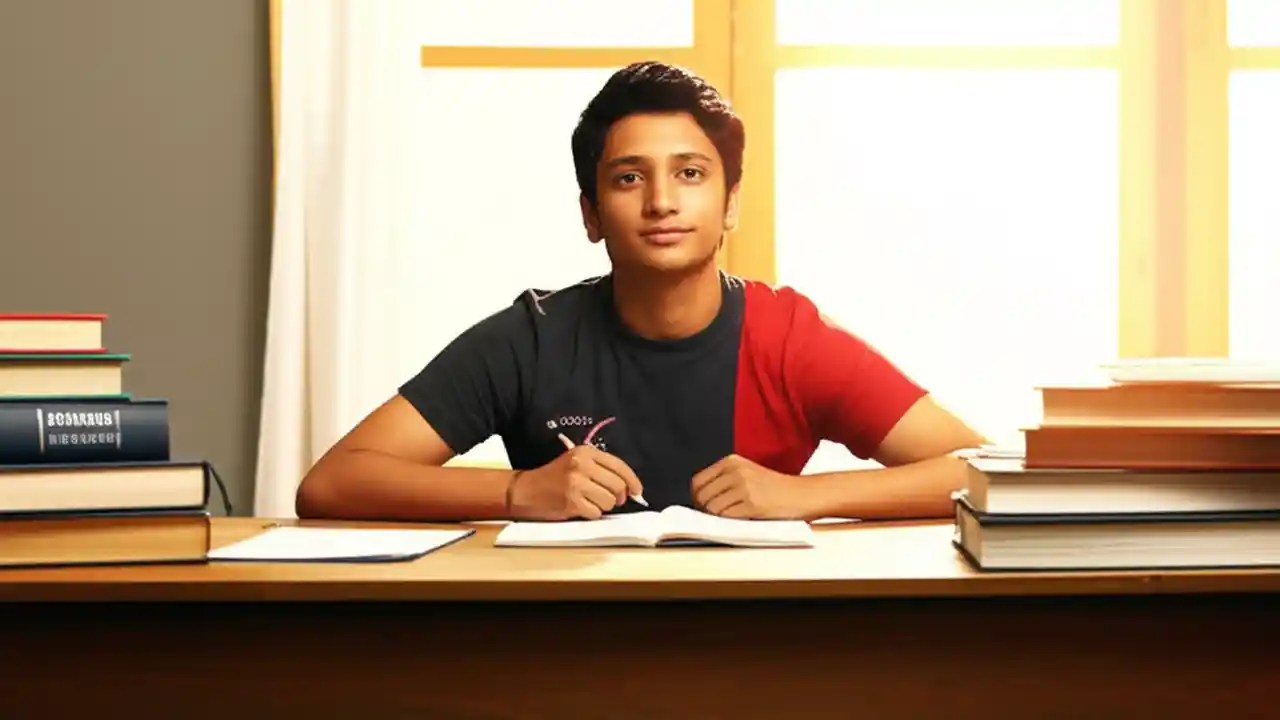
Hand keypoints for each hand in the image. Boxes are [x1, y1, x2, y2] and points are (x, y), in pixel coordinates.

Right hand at [509, 444, 643, 520]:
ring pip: (609, 501)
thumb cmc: (555, 477)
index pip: (619, 466)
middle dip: (618, 496)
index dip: (632, 481)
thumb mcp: (577, 462)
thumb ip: (602, 469)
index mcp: (586, 452)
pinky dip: (591, 514)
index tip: (637, 492)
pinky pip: (596, 513)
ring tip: (589, 501)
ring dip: (603, 506)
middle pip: (618, 485)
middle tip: (611, 499)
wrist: (526, 489)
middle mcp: (582, 465)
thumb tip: (629, 488)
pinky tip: (580, 508)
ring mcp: (576, 484)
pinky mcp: (571, 502)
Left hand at [690, 454, 808, 519]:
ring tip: (734, 516)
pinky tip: (741, 519)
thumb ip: (724, 480)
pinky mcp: (751, 504)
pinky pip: (726, 517)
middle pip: (702, 496)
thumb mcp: (747, 473)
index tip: (704, 506)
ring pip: (713, 509)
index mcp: (731, 461)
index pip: (698, 482)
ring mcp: (743, 487)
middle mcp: (735, 471)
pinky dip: (729, 522)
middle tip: (717, 516)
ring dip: (719, 518)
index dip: (698, 497)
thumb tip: (700, 500)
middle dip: (706, 510)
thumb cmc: (775, 488)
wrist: (803, 494)